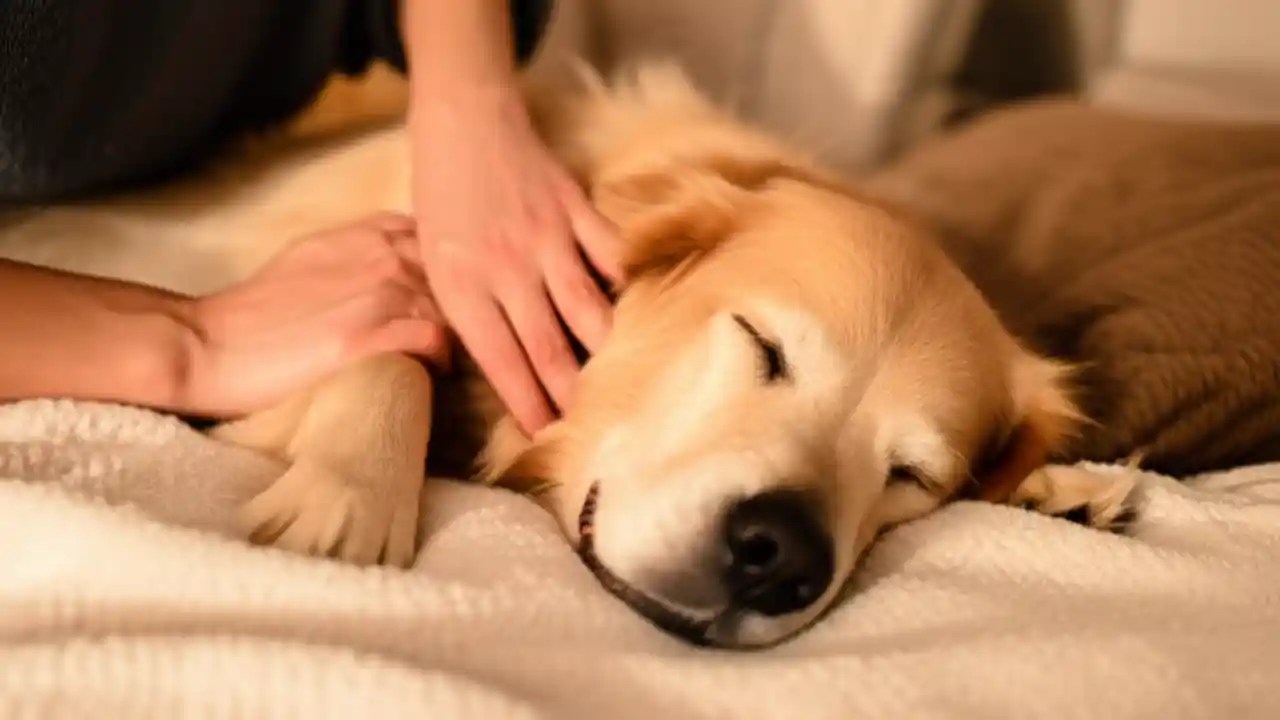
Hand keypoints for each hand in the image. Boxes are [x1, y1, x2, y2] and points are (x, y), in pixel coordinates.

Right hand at [184, 213, 448, 416]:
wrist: (208, 345)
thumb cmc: (255, 315)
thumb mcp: (310, 261)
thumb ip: (356, 255)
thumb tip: (395, 270)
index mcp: (362, 233)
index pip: (436, 236)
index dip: (453, 266)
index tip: (459, 295)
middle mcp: (376, 254)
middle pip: (455, 272)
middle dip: (469, 301)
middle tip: (475, 334)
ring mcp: (374, 292)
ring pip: (453, 305)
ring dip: (464, 333)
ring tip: (463, 360)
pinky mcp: (366, 335)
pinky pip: (434, 339)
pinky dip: (444, 356)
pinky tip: (437, 372)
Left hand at [411, 84, 623, 436]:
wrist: (464, 126)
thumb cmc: (443, 201)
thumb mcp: (434, 262)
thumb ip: (468, 312)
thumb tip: (507, 368)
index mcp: (463, 287)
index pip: (502, 363)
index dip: (527, 405)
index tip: (544, 438)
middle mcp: (506, 269)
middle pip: (549, 348)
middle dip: (572, 398)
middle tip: (592, 435)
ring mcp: (546, 239)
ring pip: (587, 311)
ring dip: (607, 356)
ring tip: (624, 389)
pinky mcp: (576, 210)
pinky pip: (610, 258)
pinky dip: (626, 289)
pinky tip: (639, 315)